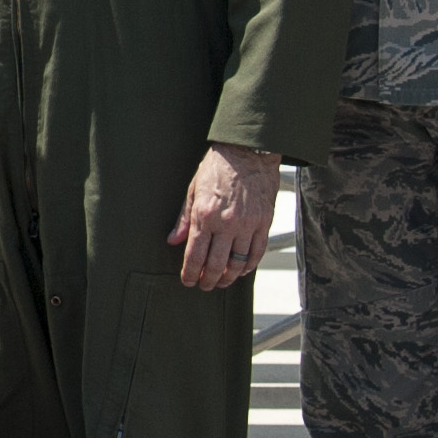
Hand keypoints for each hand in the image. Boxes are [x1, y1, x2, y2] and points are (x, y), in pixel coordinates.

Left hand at [168, 142, 280, 290]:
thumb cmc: (217, 168)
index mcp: (205, 215)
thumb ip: (183, 219)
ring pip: (238, 262)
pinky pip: (257, 251)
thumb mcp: (193, 190)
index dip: (190, 273)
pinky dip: (249, 265)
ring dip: (228, 277)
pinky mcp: (264, 222)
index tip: (188, 281)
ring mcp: (248, 224)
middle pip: (216, 264)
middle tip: (204, 286)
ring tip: (221, 281)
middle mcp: (227, 223)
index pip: (195, 255)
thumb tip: (173, 241)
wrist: (247, 151)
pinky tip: (241, 270)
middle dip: (208, 280)